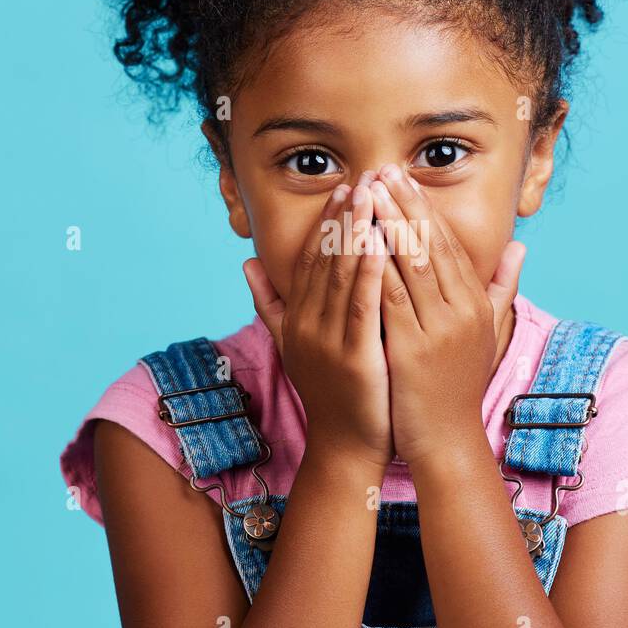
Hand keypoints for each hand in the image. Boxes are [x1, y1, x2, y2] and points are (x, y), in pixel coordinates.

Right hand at [242, 178, 393, 470]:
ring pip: (341, 276)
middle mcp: (306, 325)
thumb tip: (246, 264)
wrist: (346, 448)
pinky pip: (361, 305)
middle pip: (325, 260)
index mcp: (296, 319)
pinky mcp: (353, 356)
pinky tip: (381, 242)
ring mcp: (327, 340)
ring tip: (373, 196)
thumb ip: (270, 304)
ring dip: (357, 232)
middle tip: (362, 179)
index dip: (325, 224)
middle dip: (344, 217)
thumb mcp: (293, 345)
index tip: (343, 190)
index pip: (310, 260)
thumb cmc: (331, 395)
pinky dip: (369, 271)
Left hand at [368, 164, 525, 466]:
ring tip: (366, 193)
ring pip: (409, 262)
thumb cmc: (459, 388)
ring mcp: (438, 329)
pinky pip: (389, 296)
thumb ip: (502, 289)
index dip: (423, 208)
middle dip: (403, 204)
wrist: (447, 442)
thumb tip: (520, 247)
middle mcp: (462, 310)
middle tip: (381, 170)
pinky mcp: (412, 348)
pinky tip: (357, 240)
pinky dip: (374, 264)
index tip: (402, 178)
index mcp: (476, 304)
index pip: (448, 243)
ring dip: (385, 222)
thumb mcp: (487, 334)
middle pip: (430, 244)